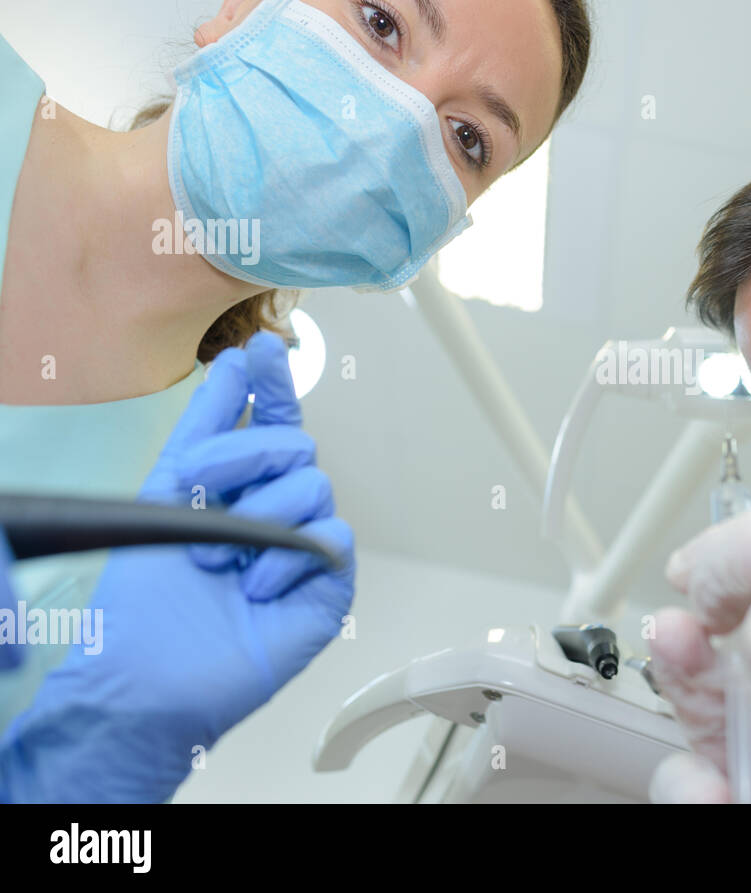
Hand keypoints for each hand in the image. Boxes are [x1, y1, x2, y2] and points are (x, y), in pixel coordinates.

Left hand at [0, 332, 355, 801]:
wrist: (145, 674)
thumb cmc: (145, 600)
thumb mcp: (163, 491)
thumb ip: (205, 426)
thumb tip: (232, 365)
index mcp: (238, 486)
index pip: (271, 420)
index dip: (271, 383)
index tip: (260, 349)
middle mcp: (275, 509)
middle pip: (293, 443)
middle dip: (241, 457)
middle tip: (199, 493)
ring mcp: (303, 545)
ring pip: (315, 485)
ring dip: (257, 516)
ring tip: (219, 560)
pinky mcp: (326, 584)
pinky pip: (331, 538)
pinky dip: (286, 555)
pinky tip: (254, 586)